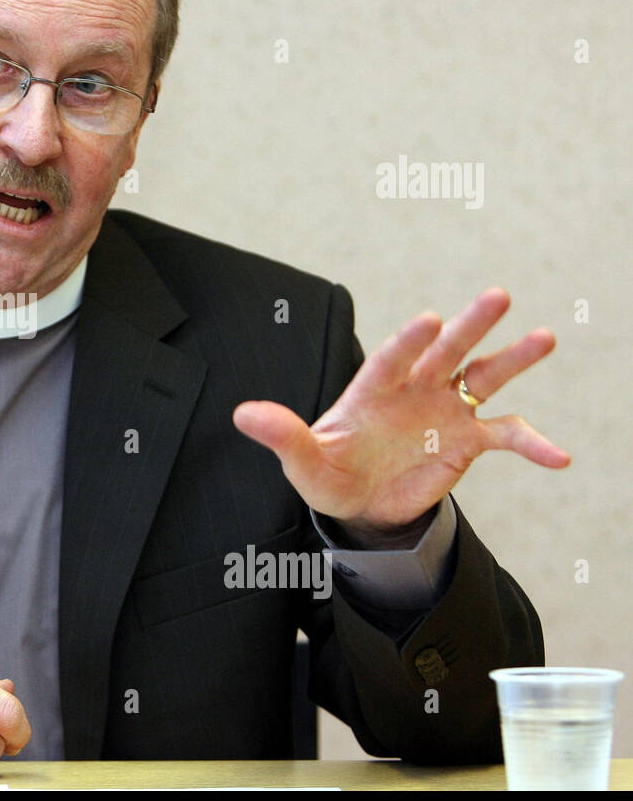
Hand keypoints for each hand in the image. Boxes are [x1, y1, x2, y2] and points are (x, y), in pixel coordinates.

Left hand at [232, 287, 568, 538]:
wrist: (361, 504)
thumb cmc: (328, 473)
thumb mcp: (302, 461)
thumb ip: (281, 435)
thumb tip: (242, 414)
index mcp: (372, 388)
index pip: (391, 359)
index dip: (408, 340)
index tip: (428, 319)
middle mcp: (414, 389)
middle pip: (445, 351)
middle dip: (470, 325)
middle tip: (497, 296)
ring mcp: (445, 410)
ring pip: (483, 377)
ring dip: (513, 358)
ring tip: (545, 337)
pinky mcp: (468, 439)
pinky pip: (507, 435)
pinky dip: (533, 443)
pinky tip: (559, 456)